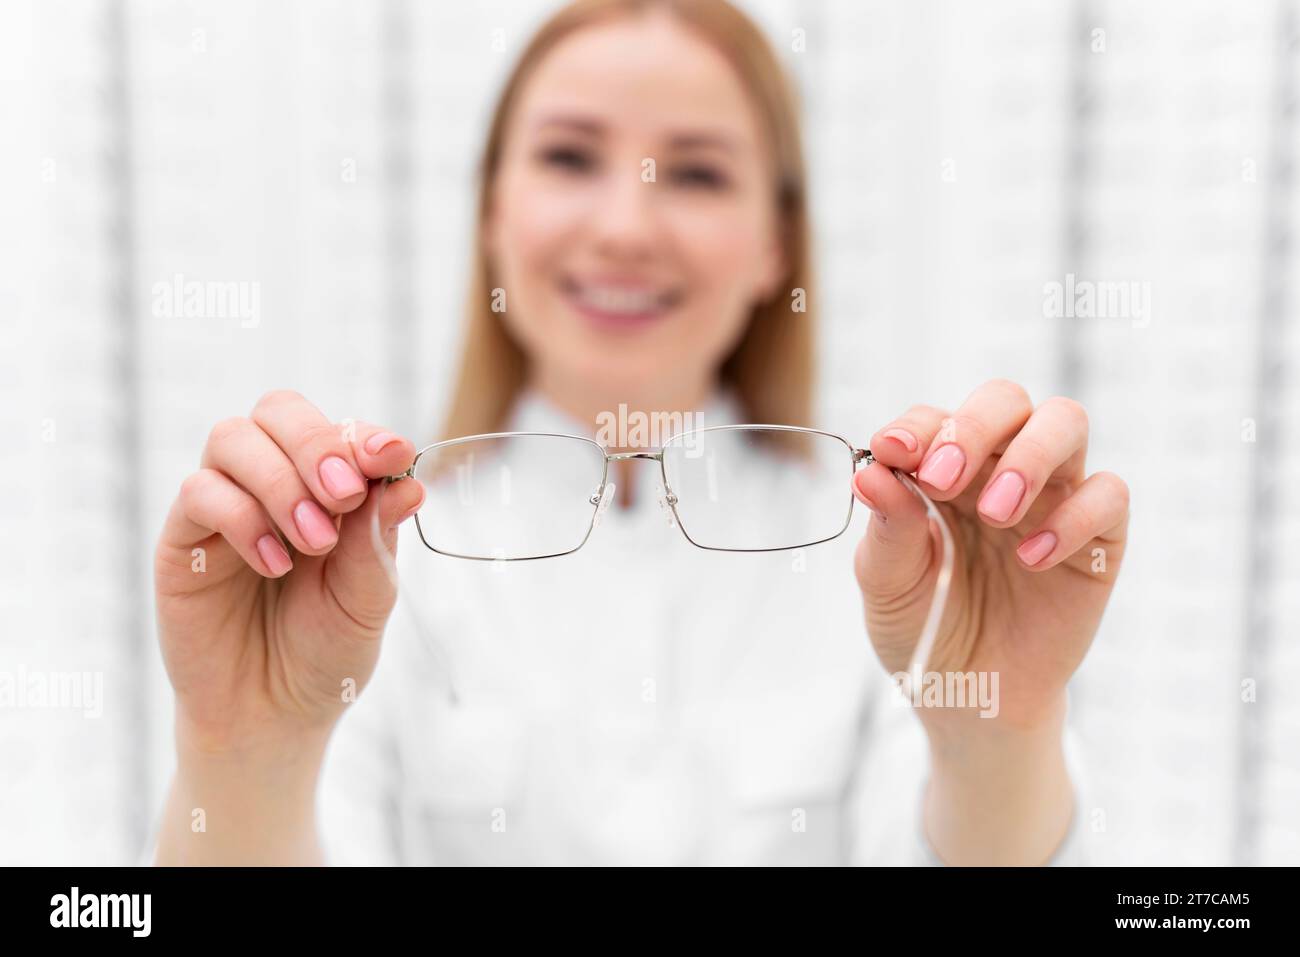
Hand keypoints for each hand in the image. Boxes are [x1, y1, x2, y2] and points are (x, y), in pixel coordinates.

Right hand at [154, 390, 424, 757]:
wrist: (273, 716)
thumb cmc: (326, 651)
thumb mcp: (367, 599)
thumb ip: (377, 540)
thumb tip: (407, 481)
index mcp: (328, 488)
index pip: (339, 430)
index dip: (364, 435)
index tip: (393, 455)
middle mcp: (274, 483)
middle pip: (278, 411)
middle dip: (317, 442)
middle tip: (345, 494)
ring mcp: (224, 505)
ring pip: (233, 438)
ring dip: (282, 482)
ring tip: (315, 542)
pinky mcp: (183, 539)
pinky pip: (199, 492)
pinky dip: (243, 518)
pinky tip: (273, 565)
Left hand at [852, 379, 1128, 735]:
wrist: (969, 697)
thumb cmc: (923, 626)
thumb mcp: (888, 584)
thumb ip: (887, 527)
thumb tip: (870, 471)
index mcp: (941, 469)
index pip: (935, 418)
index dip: (915, 426)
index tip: (892, 451)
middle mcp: (998, 469)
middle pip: (1006, 400)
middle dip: (973, 428)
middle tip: (941, 481)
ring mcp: (1052, 497)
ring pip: (1066, 423)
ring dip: (1029, 456)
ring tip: (995, 513)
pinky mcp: (1098, 538)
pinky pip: (1108, 495)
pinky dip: (1073, 517)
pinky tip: (1031, 559)